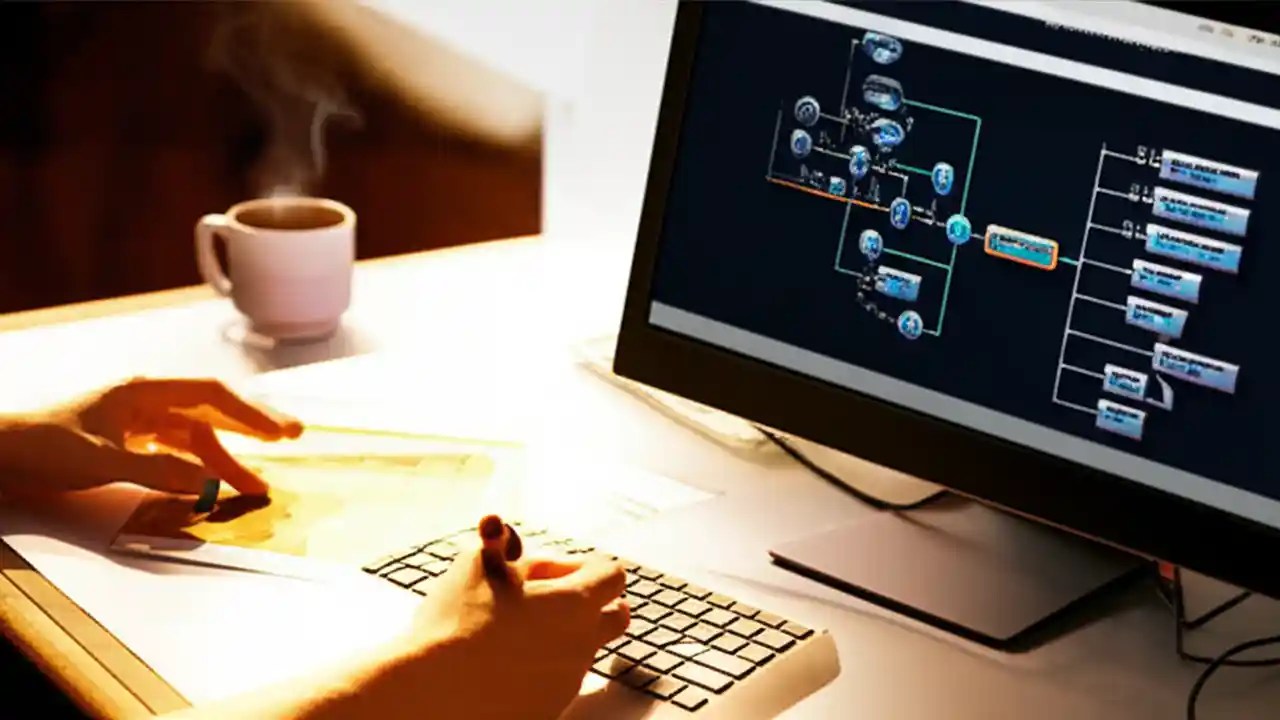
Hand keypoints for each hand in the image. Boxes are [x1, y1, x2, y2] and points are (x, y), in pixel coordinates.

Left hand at [0, 377, 300, 498]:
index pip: (210, 396)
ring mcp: (139, 423)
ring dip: (226, 460)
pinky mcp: (130, 444)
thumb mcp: (101, 460)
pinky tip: (214, 483)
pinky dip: (200, 468)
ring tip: (256, 485)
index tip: (279, 433)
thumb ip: (157, 472)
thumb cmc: (42, 446)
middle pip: (212, 412)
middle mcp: (147, 402)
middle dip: (252, 426)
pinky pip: (178, 453)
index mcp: (144, 392)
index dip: (248, 414)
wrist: (0, 454)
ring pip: (197, 438)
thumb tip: (209, 485)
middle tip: (292, 436)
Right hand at [407, 516, 629, 719]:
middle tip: (564, 598)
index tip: (561, 568)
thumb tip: (519, 544)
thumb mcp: (479, 563)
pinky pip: (555, 682)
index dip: (588, 565)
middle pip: (615, 617)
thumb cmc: (456, 621)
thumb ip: (509, 548)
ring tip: (515, 631)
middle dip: (598, 602)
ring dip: (563, 636)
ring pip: (581, 650)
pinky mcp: (549, 710)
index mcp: (575, 603)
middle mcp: (582, 644)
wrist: (431, 690)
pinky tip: (505, 664)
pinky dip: (541, 668)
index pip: (611, 575)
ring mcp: (567, 682)